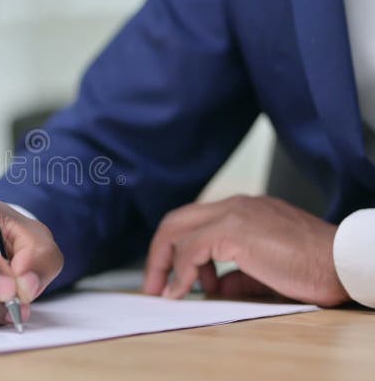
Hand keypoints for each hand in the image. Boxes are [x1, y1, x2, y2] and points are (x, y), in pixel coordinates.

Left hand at [142, 195, 349, 306]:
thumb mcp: (265, 270)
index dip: (173, 250)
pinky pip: (192, 249)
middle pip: (176, 221)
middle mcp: (234, 205)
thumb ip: (237, 275)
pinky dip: (181, 272)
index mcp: (242, 210)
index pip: (193, 221)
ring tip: (166, 293)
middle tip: (154, 286)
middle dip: (158, 255)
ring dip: (164, 264)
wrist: (343, 262)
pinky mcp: (235, 230)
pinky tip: (184, 292)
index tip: (168, 279)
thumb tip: (214, 288)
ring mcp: (234, 213)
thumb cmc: (313, 267)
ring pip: (177, 231)